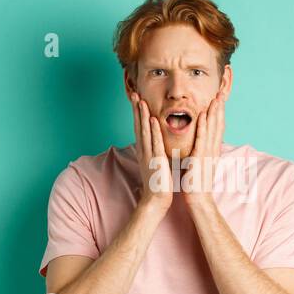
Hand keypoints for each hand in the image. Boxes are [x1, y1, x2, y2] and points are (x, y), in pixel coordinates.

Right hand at [131, 92, 171, 212]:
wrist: (156, 200)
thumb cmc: (158, 183)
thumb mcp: (156, 163)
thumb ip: (155, 151)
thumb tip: (156, 142)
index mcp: (145, 150)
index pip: (140, 128)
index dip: (138, 113)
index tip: (137, 99)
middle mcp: (144, 150)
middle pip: (139, 126)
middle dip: (137, 110)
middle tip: (135, 94)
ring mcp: (149, 155)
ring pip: (144, 131)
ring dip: (142, 115)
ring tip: (140, 101)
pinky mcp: (156, 160)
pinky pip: (154, 142)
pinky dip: (152, 131)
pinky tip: (151, 119)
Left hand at [182, 91, 224, 205]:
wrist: (198, 199)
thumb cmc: (196, 184)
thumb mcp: (200, 164)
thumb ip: (202, 153)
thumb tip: (201, 145)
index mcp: (212, 151)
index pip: (217, 129)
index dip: (219, 114)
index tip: (219, 101)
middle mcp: (213, 150)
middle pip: (218, 125)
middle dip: (219, 109)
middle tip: (221, 93)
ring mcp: (208, 154)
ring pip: (212, 129)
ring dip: (214, 113)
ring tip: (215, 98)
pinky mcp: (200, 158)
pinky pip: (202, 139)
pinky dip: (203, 126)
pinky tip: (203, 115)